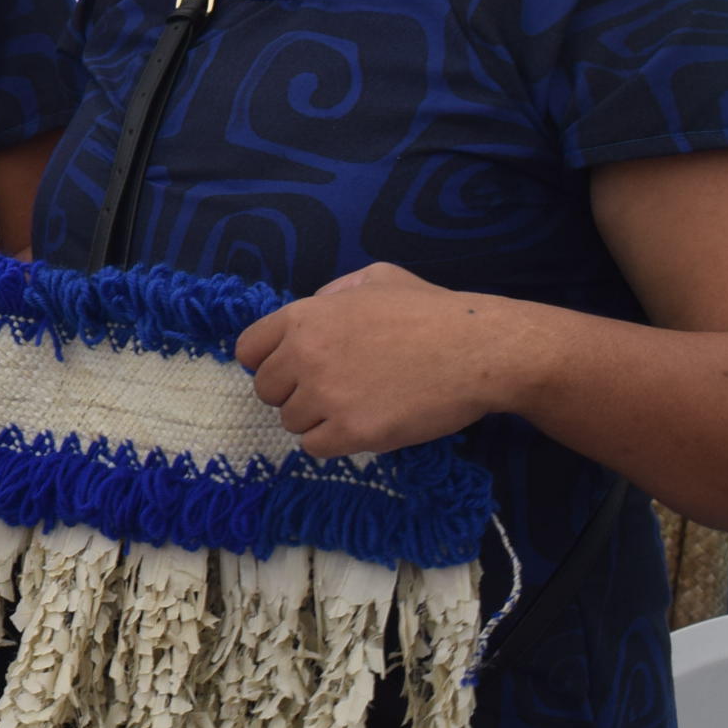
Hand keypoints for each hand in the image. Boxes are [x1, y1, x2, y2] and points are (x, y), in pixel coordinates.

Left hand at [232, 262, 532, 457]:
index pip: (248, 350)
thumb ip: (335, 293)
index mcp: (305, 317)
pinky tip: (361, 424)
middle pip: (267, 390)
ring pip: (291, 422)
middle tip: (333, 388)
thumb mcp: (378, 279)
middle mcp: (306, 356)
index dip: (267, 361)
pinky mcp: (352, 431)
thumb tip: (314, 307)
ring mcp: (327, 396)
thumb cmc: (433, 312)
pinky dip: (333, 441)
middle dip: (293, 391)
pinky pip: (315, 447)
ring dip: (316, 418)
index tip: (291, 368)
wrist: (480, 350)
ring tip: (356, 403)